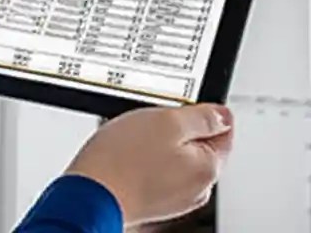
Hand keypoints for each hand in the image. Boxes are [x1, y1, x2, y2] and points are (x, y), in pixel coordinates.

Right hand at [65, 104, 233, 226]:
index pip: (223, 130)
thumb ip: (202, 117)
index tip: (179, 109)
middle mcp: (196, 190)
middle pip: (197, 144)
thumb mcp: (169, 121)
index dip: (201, 112)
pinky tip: (125, 156)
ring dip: (156, 144)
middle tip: (151, 124)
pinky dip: (142, 160)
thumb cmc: (122, 161)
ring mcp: (172, 198)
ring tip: (132, 141)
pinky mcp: (150, 201)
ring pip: (173, 157)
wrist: (86, 196)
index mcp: (208, 169)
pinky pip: (154, 171)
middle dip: (176, 129)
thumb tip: (222, 115)